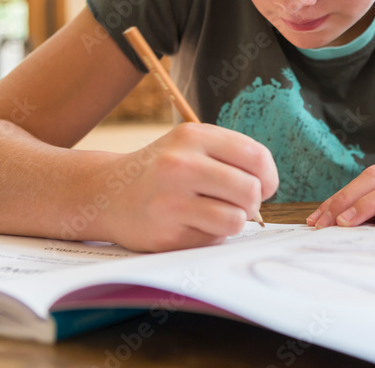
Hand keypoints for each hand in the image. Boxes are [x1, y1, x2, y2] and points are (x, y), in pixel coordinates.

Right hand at [98, 123, 277, 251]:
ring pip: (236, 218)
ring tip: (213, 214)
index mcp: (194, 136)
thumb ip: (229, 156)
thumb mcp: (190, 145)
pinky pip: (214, 239)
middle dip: (252, 203)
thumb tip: (267, 186)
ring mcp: (171, 199)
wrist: (106, 194)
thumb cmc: (161, 171)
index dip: (268, 177)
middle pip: (250, 190)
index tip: (262, 186)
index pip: (257, 156)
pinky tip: (191, 225)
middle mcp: (181, 163)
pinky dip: (211, 236)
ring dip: (232, 221)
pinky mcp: (166, 232)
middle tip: (237, 204)